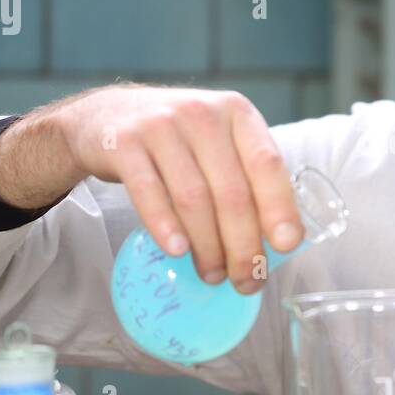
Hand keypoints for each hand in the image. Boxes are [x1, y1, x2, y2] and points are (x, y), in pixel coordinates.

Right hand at [56, 85, 303, 293]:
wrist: (107, 115)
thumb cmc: (178, 140)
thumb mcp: (219, 142)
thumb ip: (246, 178)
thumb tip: (275, 241)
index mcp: (237, 114)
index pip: (267, 164)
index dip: (279, 207)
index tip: (286, 246)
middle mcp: (203, 114)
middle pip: (232, 191)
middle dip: (243, 245)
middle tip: (246, 280)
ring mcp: (161, 125)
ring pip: (194, 198)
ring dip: (207, 246)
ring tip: (213, 275)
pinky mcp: (124, 143)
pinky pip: (148, 192)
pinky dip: (165, 226)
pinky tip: (177, 251)